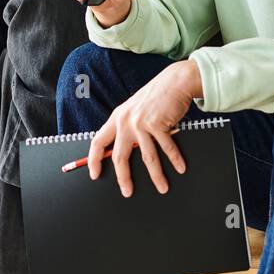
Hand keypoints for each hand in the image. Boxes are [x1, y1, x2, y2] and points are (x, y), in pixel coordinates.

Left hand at [85, 60, 203, 197]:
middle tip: (127, 191)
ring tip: (162, 188)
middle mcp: (126, 121)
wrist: (175, 82)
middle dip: (123, 178)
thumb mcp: (134, 110)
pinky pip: (167, 148)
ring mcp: (142, 123)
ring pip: (147, 158)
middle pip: (119, 156)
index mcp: (117, 118)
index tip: (94, 174)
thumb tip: (122, 153)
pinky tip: (180, 168)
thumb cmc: (156, 98)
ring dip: (156, 176)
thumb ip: (127, 128)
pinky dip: (175, 160)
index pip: (98, 142)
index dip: (93, 159)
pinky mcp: (158, 124)